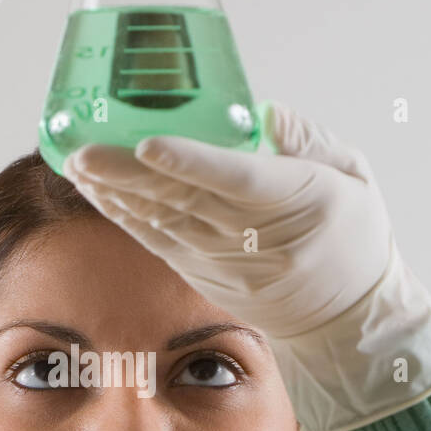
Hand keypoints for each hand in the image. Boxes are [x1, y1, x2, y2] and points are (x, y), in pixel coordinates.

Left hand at [60, 103, 430, 430]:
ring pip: (162, 221)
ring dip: (115, 193)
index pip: (237, 179)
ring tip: (77, 163)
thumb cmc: (353, 235)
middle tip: (84, 148)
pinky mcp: (203, 275)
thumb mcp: (354, 174)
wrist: (346, 320)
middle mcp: (256, 237)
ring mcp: (224, 262)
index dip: (190, 162)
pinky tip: (96, 190)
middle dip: (129, 175)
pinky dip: (125, 215)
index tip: (150, 143)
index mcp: (301, 201)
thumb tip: (261, 110)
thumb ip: (307, 137)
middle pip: (184, 200)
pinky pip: (157, 241)